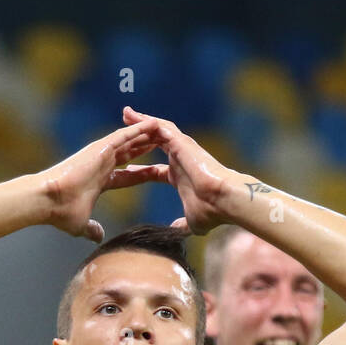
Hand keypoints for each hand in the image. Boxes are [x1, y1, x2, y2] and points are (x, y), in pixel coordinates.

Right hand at [38, 120, 166, 242]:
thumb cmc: (61, 212)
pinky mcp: (99, 148)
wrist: (49, 200)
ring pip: (129, 141)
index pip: (126, 176)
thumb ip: (92, 229)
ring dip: (146, 134)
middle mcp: (101, 165)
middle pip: (130, 153)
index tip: (154, 171)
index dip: (141, 173)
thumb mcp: (82, 224)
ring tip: (163, 127)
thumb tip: (97, 236)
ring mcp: (100, 154)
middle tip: (163, 143)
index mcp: (99, 181)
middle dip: (146, 148)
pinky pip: (124, 135)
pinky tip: (153, 124)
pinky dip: (139, 129)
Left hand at [121, 107, 235, 234]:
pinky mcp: (181, 142)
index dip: (142, 170)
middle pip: (155, 144)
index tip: (128, 168)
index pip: (155, 171)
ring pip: (157, 129)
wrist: (223, 200)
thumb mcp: (191, 223)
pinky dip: (147, 121)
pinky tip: (134, 116)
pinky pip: (161, 127)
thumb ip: (182, 226)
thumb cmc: (210, 212)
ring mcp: (181, 148)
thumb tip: (176, 231)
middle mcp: (180, 159)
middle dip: (138, 137)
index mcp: (179, 176)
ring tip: (125, 113)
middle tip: (122, 128)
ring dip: (140, 122)